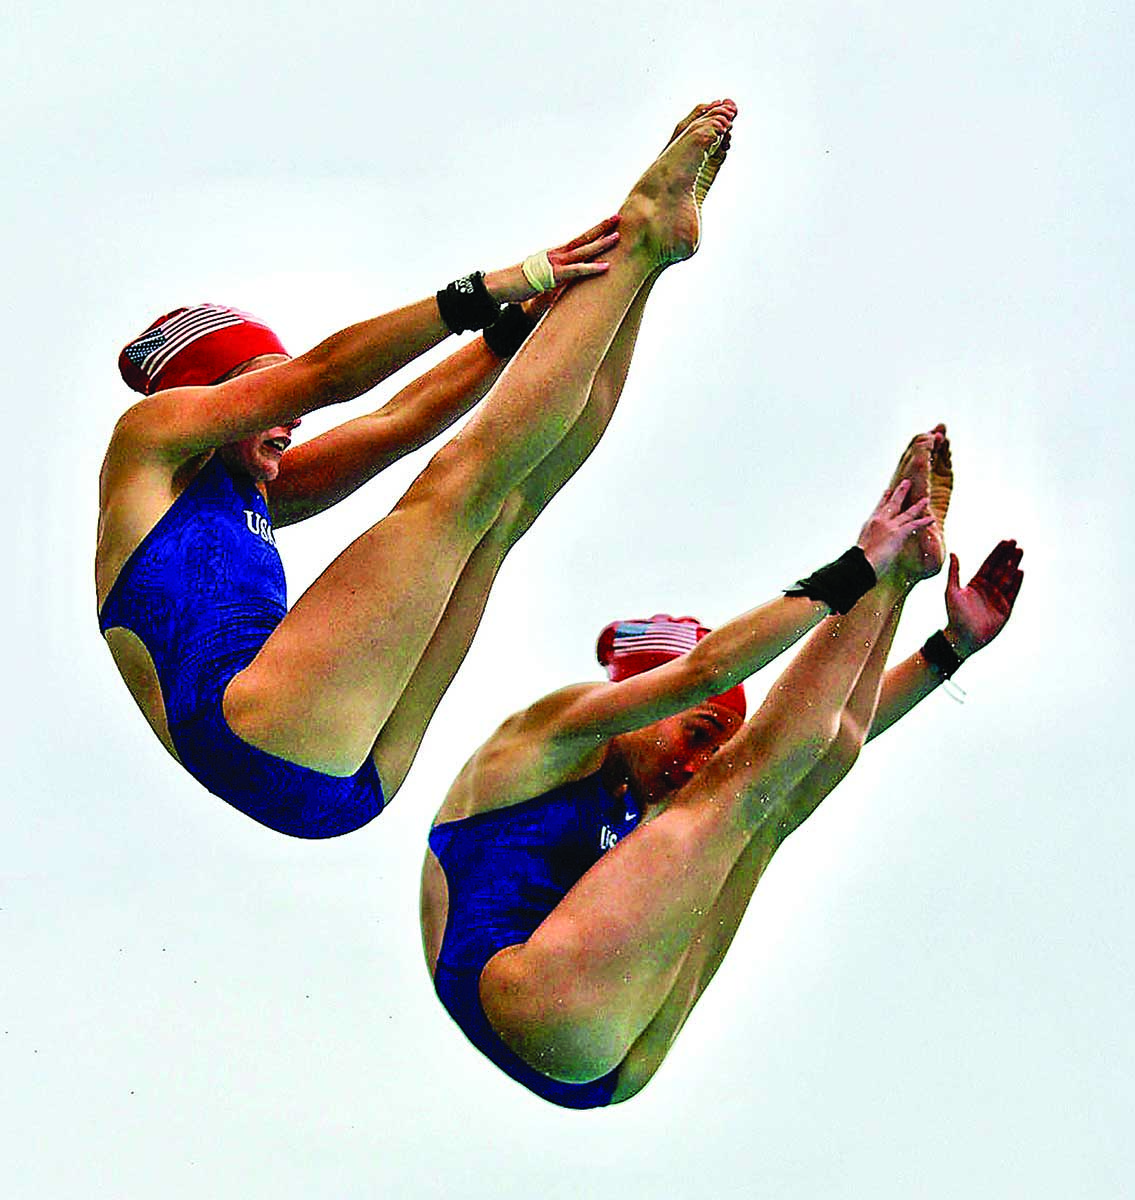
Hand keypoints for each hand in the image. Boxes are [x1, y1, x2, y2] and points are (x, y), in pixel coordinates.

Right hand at [486, 216, 620, 303]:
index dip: (594, 231)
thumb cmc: (519, 286)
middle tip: (619, 218)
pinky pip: (576, 271)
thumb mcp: (543, 283)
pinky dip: (591, 268)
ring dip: (601, 244)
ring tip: (618, 237)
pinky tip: (606, 266)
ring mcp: (554, 263)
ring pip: (582, 251)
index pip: (578, 240)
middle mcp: (556, 254)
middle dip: (601, 228)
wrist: (500, 286)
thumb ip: (557, 283)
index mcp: (555, 254)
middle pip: (583, 238)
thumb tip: (565, 289)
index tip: (608, 223)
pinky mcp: (552, 275)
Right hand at [856, 479, 934, 577]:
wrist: (860, 564)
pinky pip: (914, 525)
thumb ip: (867, 543)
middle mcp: (879, 521)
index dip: (884, 498)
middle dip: (900, 492)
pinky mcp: (898, 534)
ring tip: (926, 499)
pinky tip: (931, 519)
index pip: (879, 508)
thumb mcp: (860, 547)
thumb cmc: (858, 560)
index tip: (888, 490)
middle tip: (907, 483)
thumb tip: (866, 548)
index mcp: (869, 524)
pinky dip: (923, 522)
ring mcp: (889, 527)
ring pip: (906, 513)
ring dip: (917, 506)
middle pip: (892, 504)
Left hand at [944, 540, 1024, 657]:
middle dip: (1008, 555)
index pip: (989, 564)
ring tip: (1020, 552)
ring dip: (1014, 565)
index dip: (997, 552)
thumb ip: (954, 572)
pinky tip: (1021, 571)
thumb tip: (952, 553)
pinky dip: (1017, 582)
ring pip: (1008, 578)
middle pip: (1001, 568)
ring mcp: (998, 598)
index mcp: (976, 583)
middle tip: (1016, 543)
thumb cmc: (954, 615)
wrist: (962, 637)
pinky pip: (1013, 593)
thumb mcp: (951, 591)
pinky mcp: (1006, 609)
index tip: (1006, 540)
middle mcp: (989, 588)